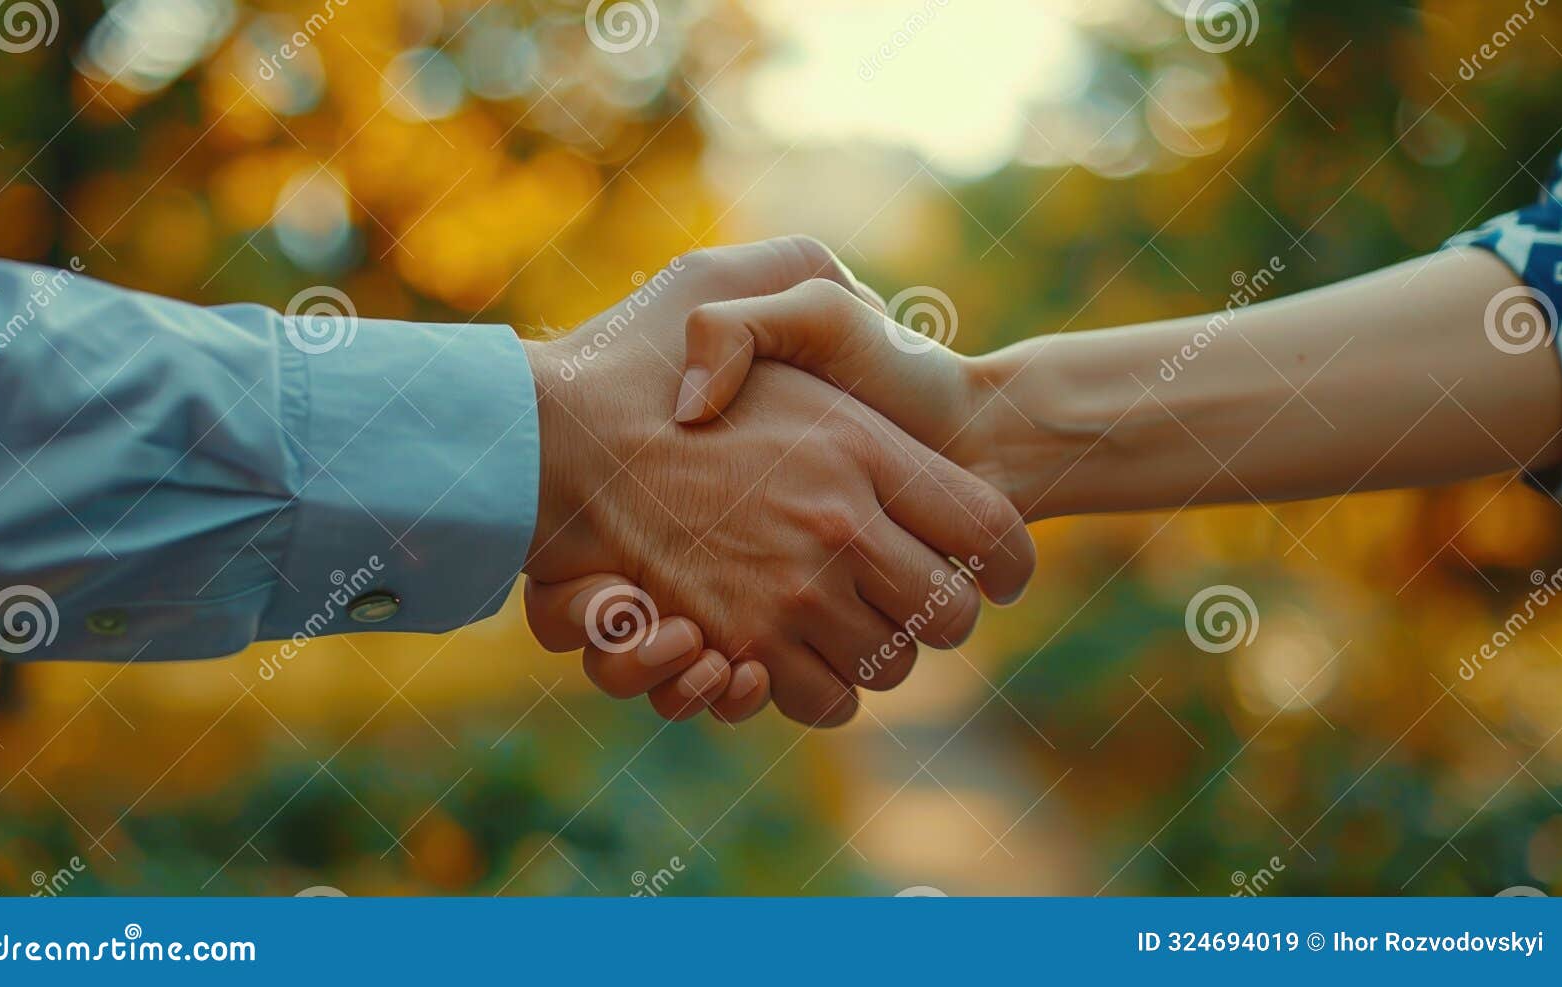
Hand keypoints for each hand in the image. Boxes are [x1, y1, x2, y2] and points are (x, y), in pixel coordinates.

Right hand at [520, 239, 1034, 725]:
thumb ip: (817, 290)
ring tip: (852, 618)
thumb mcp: (733, 294)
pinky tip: (808, 652)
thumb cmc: (642, 360)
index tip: (995, 570)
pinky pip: (824, 699)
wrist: (553, 443)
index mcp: (860, 447)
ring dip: (881, 651)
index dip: (1008, 563)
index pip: (991, 534)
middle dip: (943, 614)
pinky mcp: (741, 645)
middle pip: (952, 618)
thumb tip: (887, 321)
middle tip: (910, 594)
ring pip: (891, 666)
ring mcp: (791, 594)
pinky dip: (827, 688)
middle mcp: (839, 528)